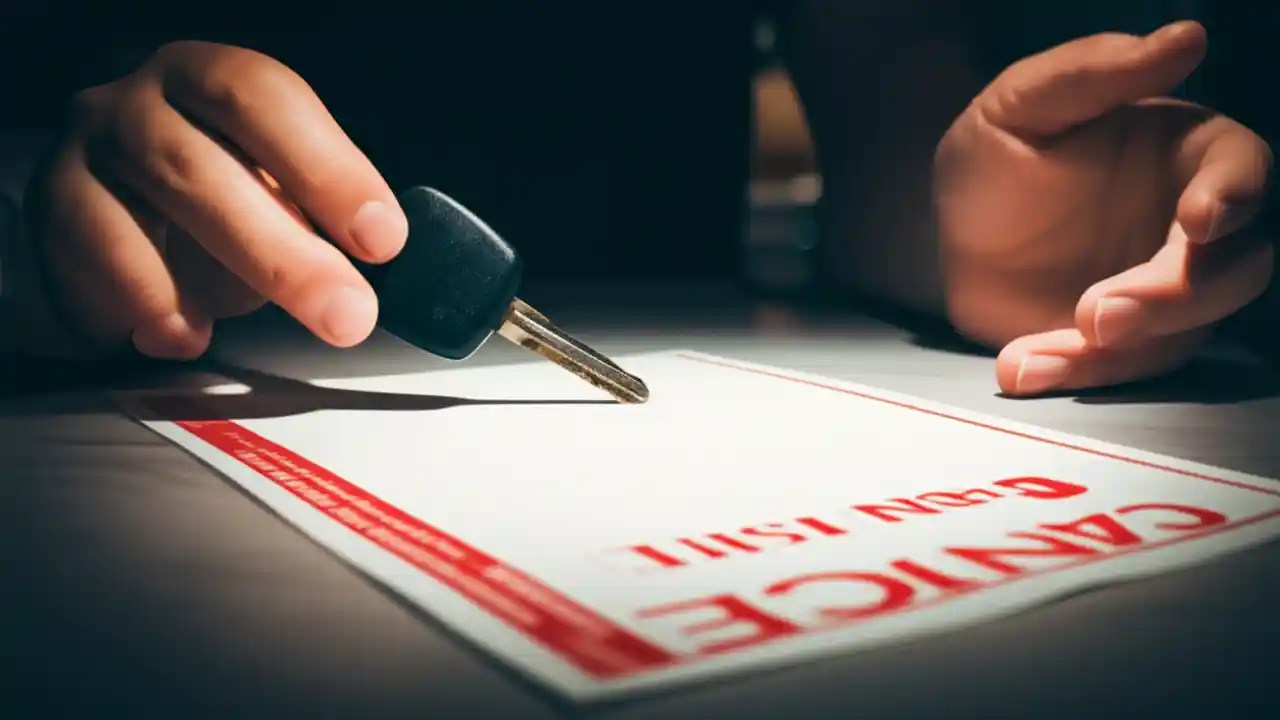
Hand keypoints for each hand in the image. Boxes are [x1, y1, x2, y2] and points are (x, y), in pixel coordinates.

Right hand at [24, 41, 406, 358]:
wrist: (125, 218)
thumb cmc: (222, 199)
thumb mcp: (279, 196)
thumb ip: (318, 221)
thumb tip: (369, 274)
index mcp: (211, 80)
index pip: (266, 101)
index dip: (327, 168)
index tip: (382, 240)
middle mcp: (140, 103)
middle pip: (205, 165)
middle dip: (286, 253)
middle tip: (346, 314)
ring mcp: (87, 153)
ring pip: (138, 213)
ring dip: (204, 284)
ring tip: (240, 334)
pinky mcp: (51, 210)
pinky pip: (86, 256)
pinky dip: (138, 301)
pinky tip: (178, 336)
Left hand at [934, 21, 1272, 395]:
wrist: (953, 233)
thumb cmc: (999, 156)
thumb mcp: (1021, 105)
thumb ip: (1093, 72)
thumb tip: (1185, 37)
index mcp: (1190, 154)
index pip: (1241, 172)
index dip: (1232, 196)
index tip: (1200, 220)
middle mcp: (1194, 229)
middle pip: (1232, 269)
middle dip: (1173, 297)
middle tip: (1100, 312)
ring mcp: (1166, 291)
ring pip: (1182, 332)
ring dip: (1122, 350)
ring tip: (1049, 347)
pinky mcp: (1128, 343)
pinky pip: (1118, 369)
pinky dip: (1071, 373)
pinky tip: (1018, 368)